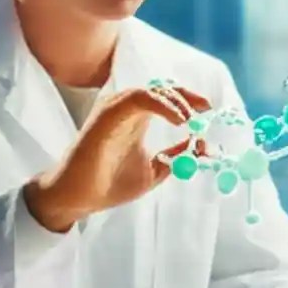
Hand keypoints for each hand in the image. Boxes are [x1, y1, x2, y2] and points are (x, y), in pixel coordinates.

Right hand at [24, 85, 210, 232]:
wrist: (79, 198)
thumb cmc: (109, 184)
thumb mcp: (154, 171)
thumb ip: (176, 156)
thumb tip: (203, 147)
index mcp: (136, 119)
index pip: (166, 98)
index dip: (189, 99)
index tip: (208, 110)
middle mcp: (125, 110)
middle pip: (161, 89)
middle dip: (186, 96)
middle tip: (206, 108)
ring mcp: (114, 110)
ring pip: (149, 90)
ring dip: (174, 101)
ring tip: (190, 118)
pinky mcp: (105, 116)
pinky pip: (136, 99)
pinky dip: (160, 105)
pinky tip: (178, 121)